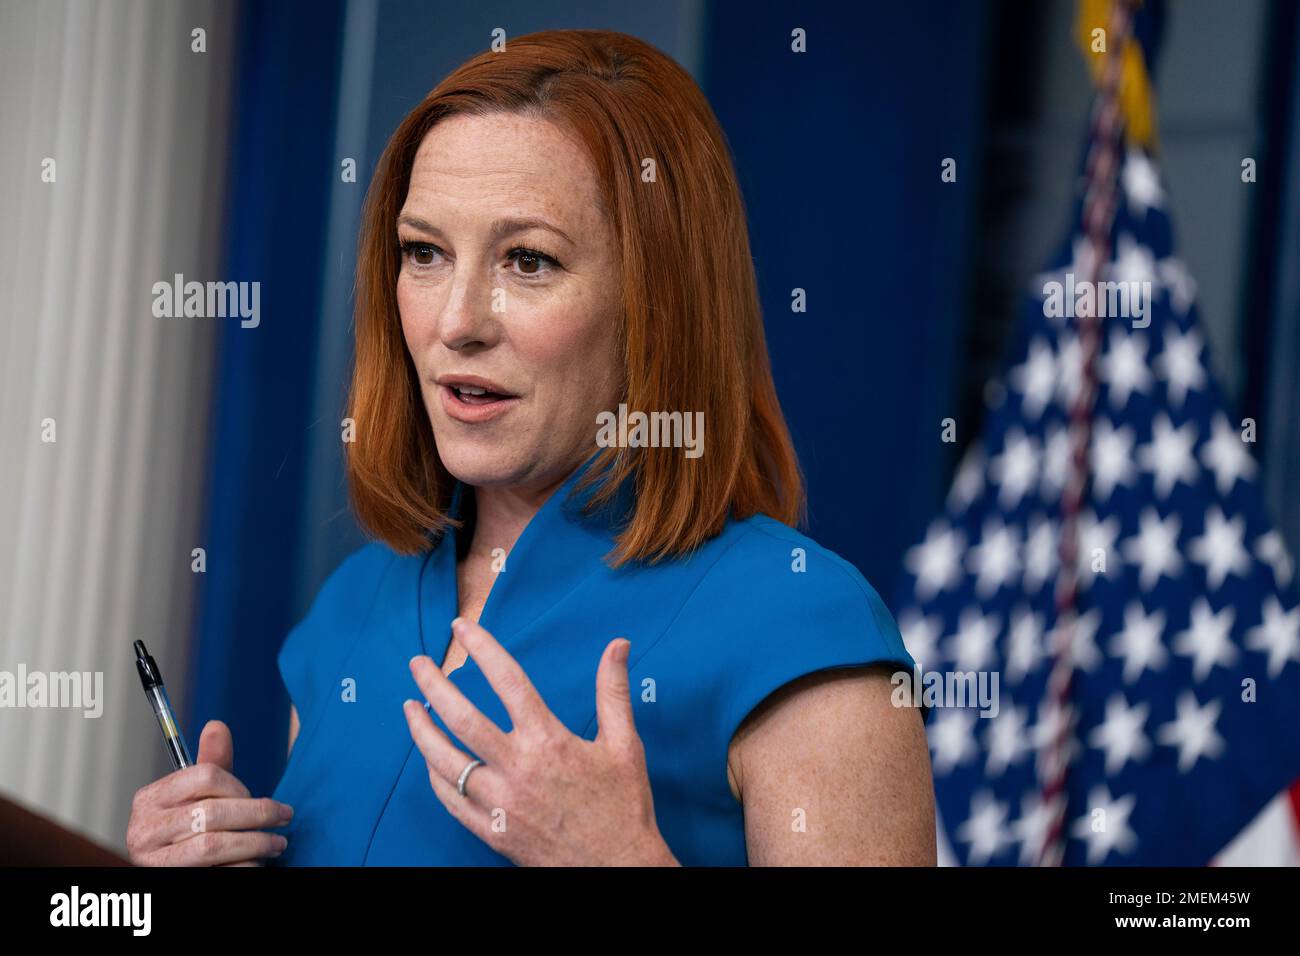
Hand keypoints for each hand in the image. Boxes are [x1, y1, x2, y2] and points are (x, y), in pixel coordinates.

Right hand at [125, 719, 292, 865]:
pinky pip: (215, 872)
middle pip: (212, 813)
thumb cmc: (186, 832)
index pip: (204, 776)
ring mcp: (153, 861)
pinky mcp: (167, 880)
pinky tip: (255, 862)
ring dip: (255, 844)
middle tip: (283, 817)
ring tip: (276, 844)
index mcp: (149, 799)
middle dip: (257, 815)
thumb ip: (210, 765)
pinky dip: (242, 866)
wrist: (165, 873)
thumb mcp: (195, 797)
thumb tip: (216, 726)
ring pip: (213, 846)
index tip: (256, 795)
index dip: (238, 786)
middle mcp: (144, 829)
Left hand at [404, 617, 678, 865]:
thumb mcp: (625, 745)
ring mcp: (499, 803)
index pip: (507, 680)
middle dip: (433, 686)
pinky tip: (430, 761)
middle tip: (416, 665)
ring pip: (445, 761)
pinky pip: (451, 801)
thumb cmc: (624, 807)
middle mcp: (517, 767)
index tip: (461, 628)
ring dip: (421, 731)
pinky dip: (436, 778)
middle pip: (461, 718)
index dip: (481, 648)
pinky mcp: (492, 832)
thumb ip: (612, 691)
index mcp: (548, 740)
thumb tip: (618, 644)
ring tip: (410, 709)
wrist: (619, 869)